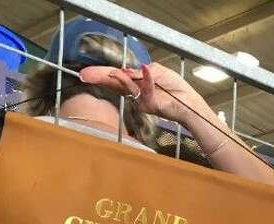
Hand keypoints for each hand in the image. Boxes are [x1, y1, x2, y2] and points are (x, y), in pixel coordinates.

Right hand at [78, 62, 210, 126]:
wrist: (189, 102)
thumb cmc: (175, 88)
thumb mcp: (157, 71)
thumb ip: (142, 70)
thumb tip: (127, 71)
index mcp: (136, 83)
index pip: (115, 77)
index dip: (100, 74)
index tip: (85, 73)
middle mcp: (135, 92)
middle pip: (114, 83)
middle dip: (99, 78)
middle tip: (83, 75)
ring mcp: (140, 100)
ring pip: (127, 86)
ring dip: (121, 78)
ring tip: (114, 71)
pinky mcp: (150, 104)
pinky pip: (146, 89)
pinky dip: (147, 78)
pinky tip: (144, 69)